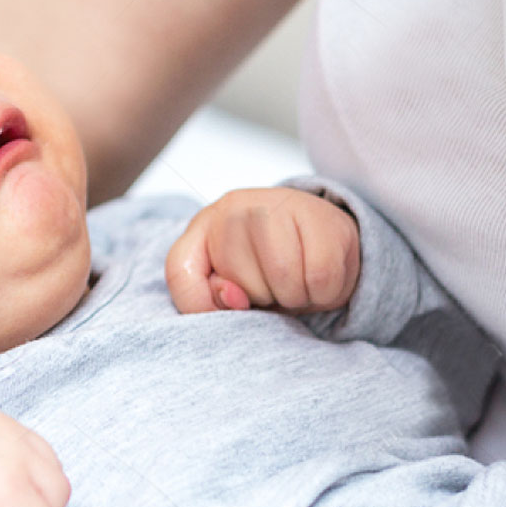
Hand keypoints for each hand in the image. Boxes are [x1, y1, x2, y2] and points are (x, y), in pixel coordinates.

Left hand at [166, 188, 359, 314]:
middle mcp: (237, 207)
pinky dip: (324, 293)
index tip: (230, 302)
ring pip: (287, 282)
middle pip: (246, 288)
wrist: (319, 232)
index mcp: (205, 224)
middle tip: (273, 285)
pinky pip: (322, 279)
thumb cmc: (265, 262)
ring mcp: (281, 204)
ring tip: (296, 281)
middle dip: (265, 301)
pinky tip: (317, 276)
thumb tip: (232, 298)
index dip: (200, 301)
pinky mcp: (324, 218)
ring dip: (297, 298)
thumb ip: (204, 298)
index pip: (180, 271)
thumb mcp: (225, 283)